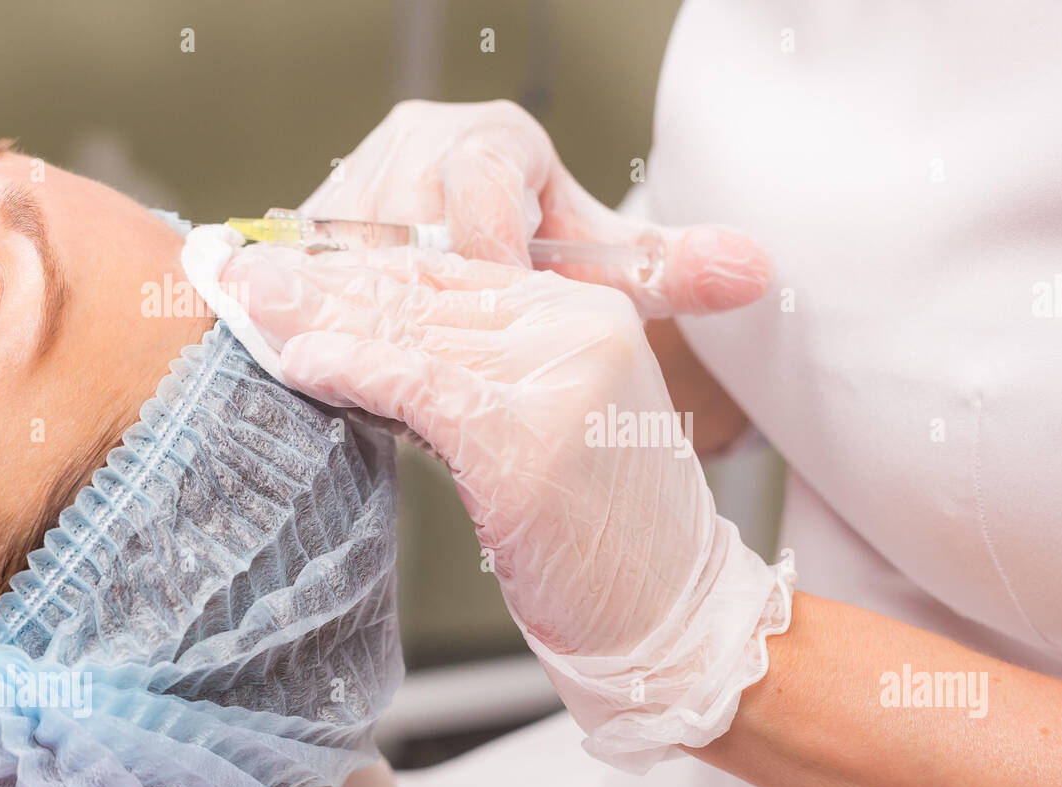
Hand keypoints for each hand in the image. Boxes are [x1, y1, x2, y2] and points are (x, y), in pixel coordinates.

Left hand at [229, 244, 795, 771]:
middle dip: (326, 283)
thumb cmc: (610, 537)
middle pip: (427, 294)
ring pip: (415, 333)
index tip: (292, 266)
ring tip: (247, 304)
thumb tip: (373, 349)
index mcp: (590, 315)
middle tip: (243, 270)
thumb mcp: (554, 424)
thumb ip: (486, 371)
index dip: (364, 268)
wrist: (678, 617)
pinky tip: (300, 360)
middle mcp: (581, 330)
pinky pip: (420, 387)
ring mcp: (560, 381)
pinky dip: (354, 370)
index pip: (456, 274)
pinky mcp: (530, 441)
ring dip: (317, 317)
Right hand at [301, 99, 773, 317]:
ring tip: (393, 370)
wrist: (464, 274)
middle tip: (445, 360)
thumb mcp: (603, 272)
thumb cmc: (536, 267)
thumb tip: (758, 271)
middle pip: (406, 219)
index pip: (479, 188)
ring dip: (371, 316)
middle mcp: (414, 145)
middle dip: (426, 296)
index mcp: (491, 140)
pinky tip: (338, 363)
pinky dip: (323, 322)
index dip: (491, 255)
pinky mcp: (303, 228)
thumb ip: (669, 271)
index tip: (508, 312)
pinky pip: (306, 278)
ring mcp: (351, 183)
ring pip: (348, 251)